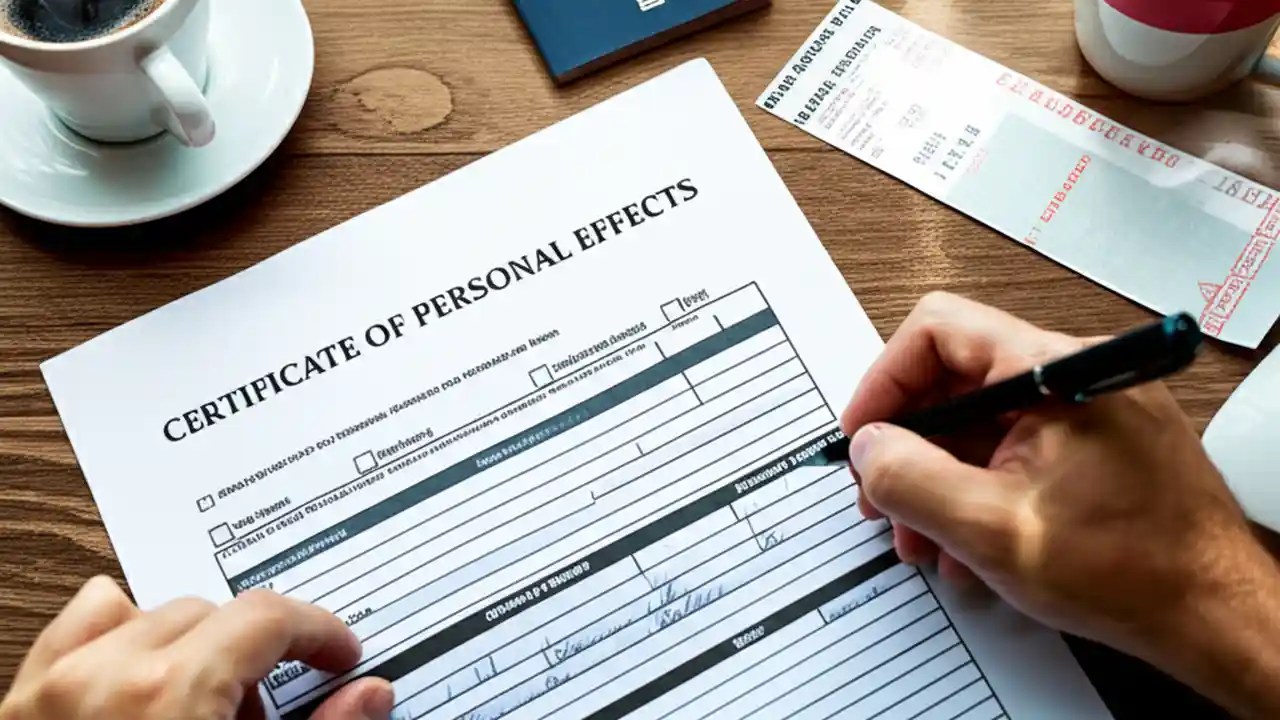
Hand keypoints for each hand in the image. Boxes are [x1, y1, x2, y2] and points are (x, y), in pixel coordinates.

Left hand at [0, 577, 393, 719]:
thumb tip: (367, 696)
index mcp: (168, 696)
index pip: (266, 617)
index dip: (319, 633)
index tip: (338, 658)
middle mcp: (103, 678)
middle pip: (212, 613)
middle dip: (255, 653)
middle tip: (271, 716)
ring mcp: (51, 691)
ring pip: (148, 615)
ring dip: (191, 646)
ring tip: (207, 710)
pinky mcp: (19, 709)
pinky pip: (80, 629)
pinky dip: (120, 639)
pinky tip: (142, 683)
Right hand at [840, 293, 1279, 719]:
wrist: (1215, 615)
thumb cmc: (1131, 570)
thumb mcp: (991, 529)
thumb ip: (910, 479)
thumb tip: (867, 447)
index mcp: (1055, 370)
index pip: (937, 330)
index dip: (885, 382)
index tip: (863, 434)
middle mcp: (1076, 373)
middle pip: (955, 378)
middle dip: (907, 444)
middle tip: (882, 497)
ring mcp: (1091, 407)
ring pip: (981, 421)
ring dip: (938, 478)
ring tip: (924, 539)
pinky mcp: (1099, 442)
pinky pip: (1016, 447)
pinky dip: (979, 488)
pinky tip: (967, 542)